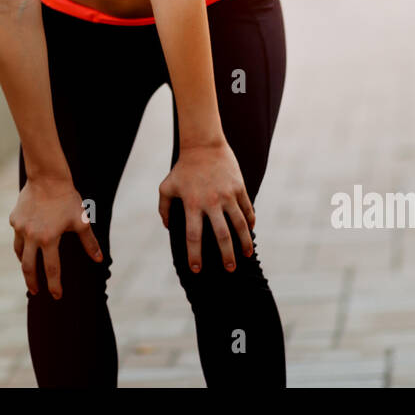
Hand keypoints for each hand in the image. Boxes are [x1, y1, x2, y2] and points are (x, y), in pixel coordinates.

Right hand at [9, 175, 102, 299]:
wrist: (47, 177)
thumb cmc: (67, 199)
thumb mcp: (82, 221)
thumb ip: (89, 242)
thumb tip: (99, 259)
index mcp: (49, 240)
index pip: (52, 269)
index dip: (54, 285)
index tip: (56, 296)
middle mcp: (32, 236)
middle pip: (28, 267)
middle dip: (32, 282)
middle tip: (35, 291)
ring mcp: (20, 228)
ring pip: (19, 252)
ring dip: (24, 263)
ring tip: (28, 269)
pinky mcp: (14, 219)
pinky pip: (17, 235)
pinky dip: (22, 241)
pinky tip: (26, 242)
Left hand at [157, 141, 255, 273]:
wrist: (203, 144)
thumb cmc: (183, 168)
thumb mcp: (167, 186)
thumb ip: (164, 208)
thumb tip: (168, 228)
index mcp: (192, 204)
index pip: (193, 236)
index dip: (195, 255)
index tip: (197, 269)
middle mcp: (211, 202)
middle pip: (222, 235)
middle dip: (226, 256)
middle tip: (229, 270)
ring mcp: (228, 195)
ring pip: (240, 225)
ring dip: (245, 243)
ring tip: (247, 256)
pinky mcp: (239, 188)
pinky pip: (247, 209)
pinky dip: (250, 222)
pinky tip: (250, 232)